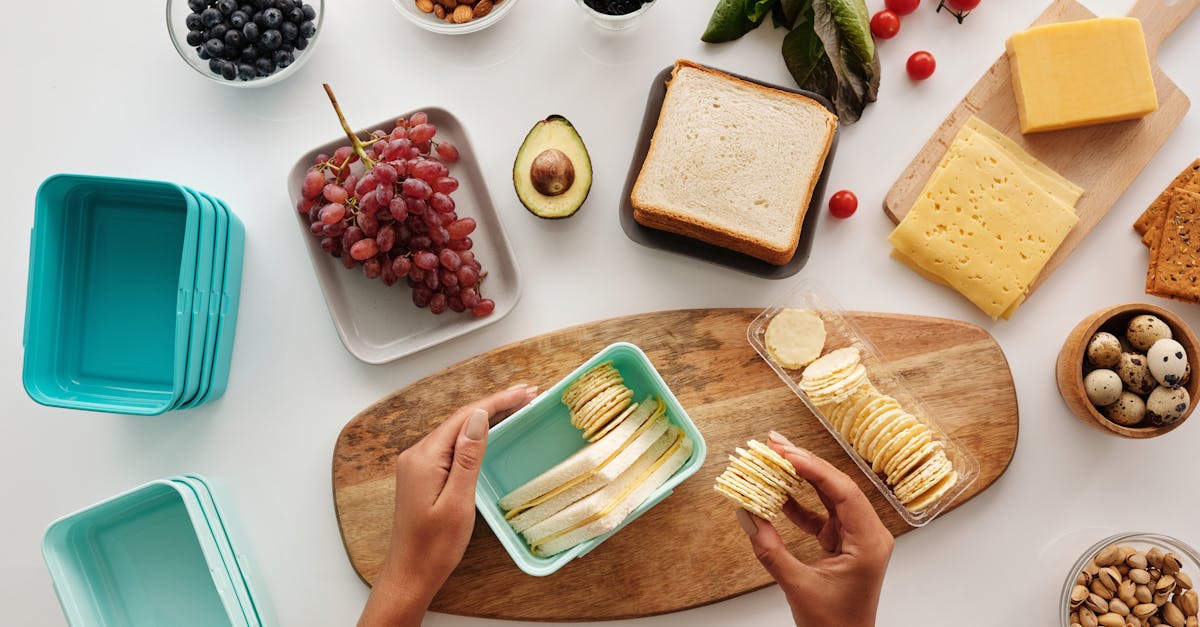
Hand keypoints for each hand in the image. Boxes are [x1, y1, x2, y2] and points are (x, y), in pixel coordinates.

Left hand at [358, 384, 537, 626]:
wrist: (410, 575)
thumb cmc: (434, 547)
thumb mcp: (458, 502)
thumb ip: (468, 457)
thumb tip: (479, 417)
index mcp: (424, 458)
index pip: (465, 417)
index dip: (498, 401)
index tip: (525, 391)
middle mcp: (417, 454)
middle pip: (461, 419)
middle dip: (496, 404)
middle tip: (530, 394)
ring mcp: (418, 464)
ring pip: (457, 431)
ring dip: (487, 417)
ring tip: (517, 406)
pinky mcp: (423, 475)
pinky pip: (451, 445)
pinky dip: (474, 435)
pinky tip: (490, 432)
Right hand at [735, 431, 893, 626]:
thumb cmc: (834, 626)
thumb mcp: (797, 585)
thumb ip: (770, 549)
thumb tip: (746, 516)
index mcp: (869, 542)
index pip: (843, 492)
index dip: (813, 468)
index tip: (786, 453)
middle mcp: (868, 535)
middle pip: (837, 487)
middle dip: (805, 464)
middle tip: (775, 444)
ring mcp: (856, 539)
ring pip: (829, 497)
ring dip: (801, 479)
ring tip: (774, 457)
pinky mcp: (843, 545)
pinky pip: (821, 516)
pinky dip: (799, 505)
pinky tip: (778, 494)